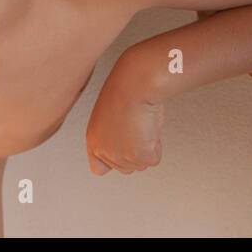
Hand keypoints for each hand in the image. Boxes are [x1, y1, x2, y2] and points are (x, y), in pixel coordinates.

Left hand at [85, 55, 163, 175]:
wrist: (136, 82)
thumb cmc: (127, 89)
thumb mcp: (112, 115)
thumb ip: (115, 135)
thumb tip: (131, 143)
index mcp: (94, 139)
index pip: (99, 169)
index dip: (113, 162)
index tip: (123, 152)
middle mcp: (103, 151)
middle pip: (126, 168)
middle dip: (136, 153)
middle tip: (139, 130)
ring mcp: (120, 156)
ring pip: (141, 164)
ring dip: (147, 147)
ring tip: (144, 123)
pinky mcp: (138, 156)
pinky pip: (154, 159)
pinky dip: (157, 145)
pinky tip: (150, 126)